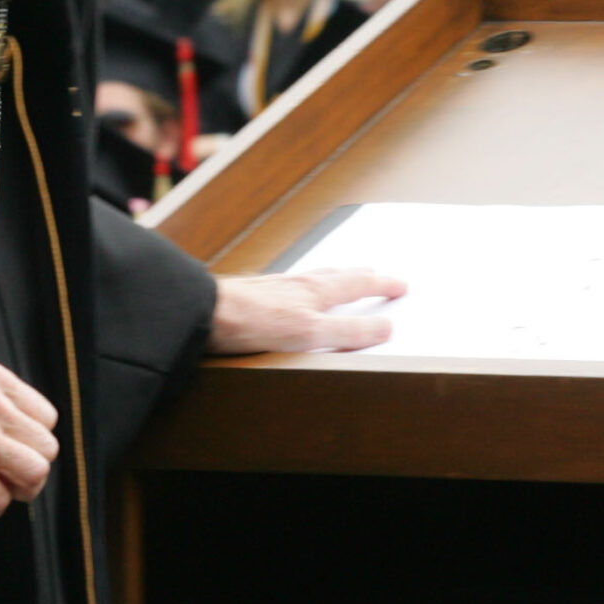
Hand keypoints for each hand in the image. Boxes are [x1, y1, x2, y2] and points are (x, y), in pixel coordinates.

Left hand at [209, 266, 403, 354]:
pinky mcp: (255, 296)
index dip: (380, 285)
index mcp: (315, 291)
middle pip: (336, 275)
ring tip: (340, 277)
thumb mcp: (310, 332)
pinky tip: (293, 294)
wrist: (204, 313)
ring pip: (313, 278)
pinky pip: (291, 287)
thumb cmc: (252, 321)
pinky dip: (306, 287)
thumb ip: (348, 330)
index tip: (399, 284)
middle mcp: (297, 284)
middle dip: (359, 275)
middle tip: (374, 271)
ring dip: (333, 277)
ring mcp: (275, 287)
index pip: (357, 285)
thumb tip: (384, 327)